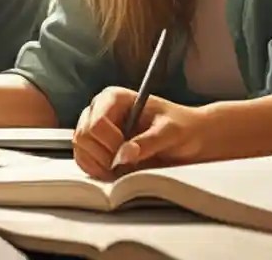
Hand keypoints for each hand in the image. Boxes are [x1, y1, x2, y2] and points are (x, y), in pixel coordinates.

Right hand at [73, 87, 207, 180]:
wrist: (191, 139)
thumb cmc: (183, 128)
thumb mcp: (171, 132)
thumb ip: (148, 142)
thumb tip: (124, 155)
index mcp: (114, 98)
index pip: (96, 123)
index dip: (110, 143)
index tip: (130, 153)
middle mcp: (100, 110)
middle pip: (83, 137)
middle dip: (104, 156)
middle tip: (128, 164)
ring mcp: (95, 130)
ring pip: (80, 150)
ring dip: (100, 166)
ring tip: (125, 168)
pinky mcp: (96, 147)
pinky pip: (84, 162)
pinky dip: (97, 172)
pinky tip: (116, 173)